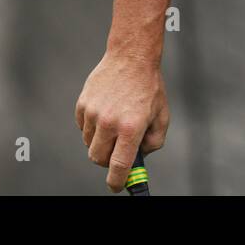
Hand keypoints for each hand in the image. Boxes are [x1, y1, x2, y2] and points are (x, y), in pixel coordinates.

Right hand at [75, 52, 169, 192]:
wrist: (131, 57)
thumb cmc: (149, 87)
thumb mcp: (162, 115)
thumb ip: (154, 141)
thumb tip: (140, 158)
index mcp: (131, 127)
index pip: (119, 166)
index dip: (116, 182)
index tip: (116, 187)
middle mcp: (110, 122)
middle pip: (98, 159)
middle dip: (107, 162)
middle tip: (117, 153)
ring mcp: (93, 113)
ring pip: (90, 144)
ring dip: (101, 143)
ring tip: (115, 124)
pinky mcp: (82, 105)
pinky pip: (83, 128)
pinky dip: (93, 128)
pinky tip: (106, 112)